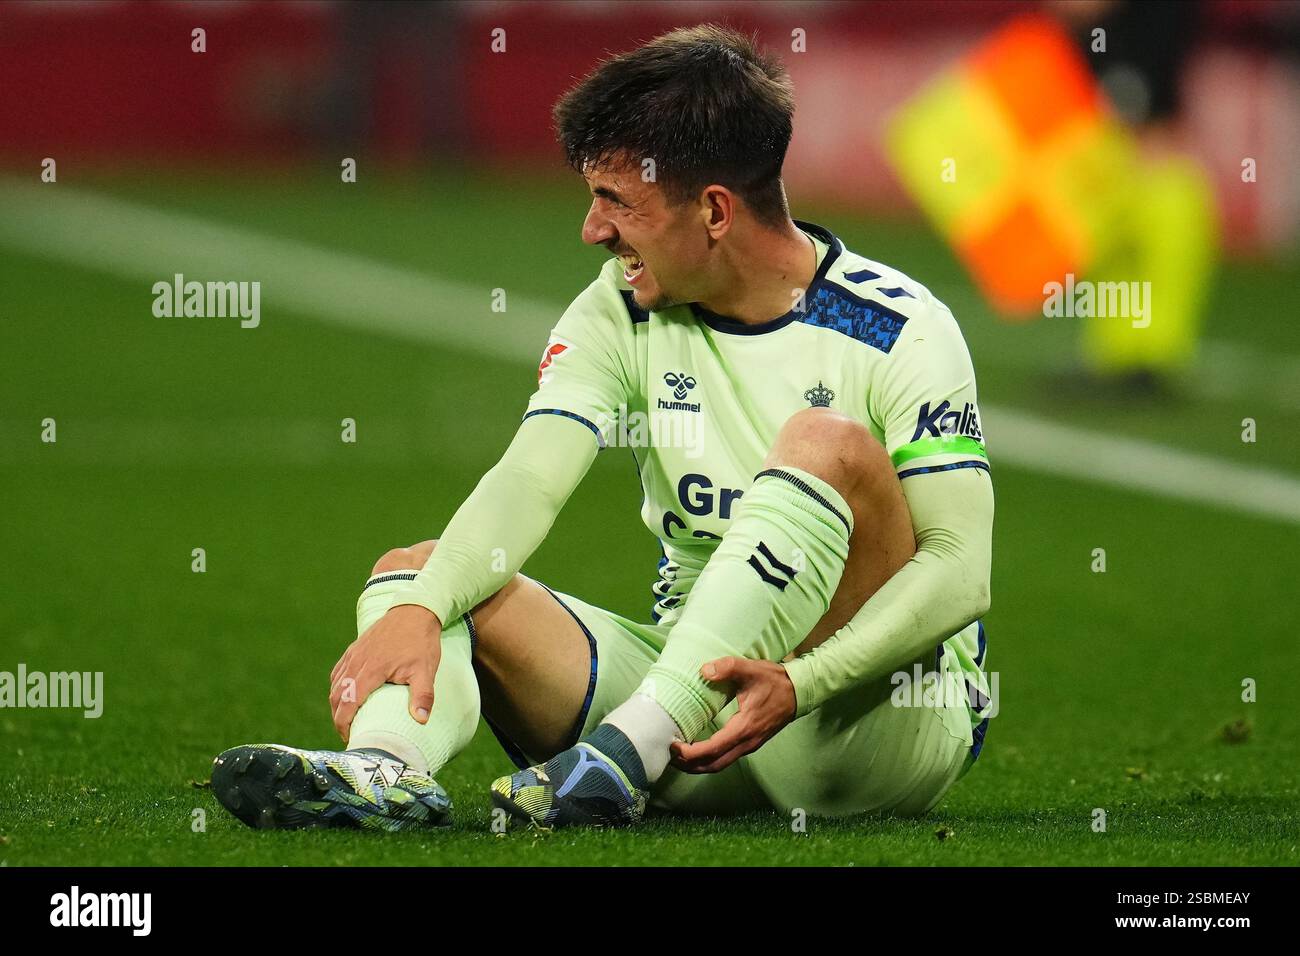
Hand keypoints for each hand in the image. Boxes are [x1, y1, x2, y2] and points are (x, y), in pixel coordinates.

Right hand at [328, 604, 441, 741]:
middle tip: (348, 733)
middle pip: (337, 696)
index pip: (348, 702)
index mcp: (371, 670)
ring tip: (347, 719)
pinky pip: (339, 672)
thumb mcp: (426, 669)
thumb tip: (422, 720)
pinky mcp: (354, 649)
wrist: (414, 610)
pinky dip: (338, 687)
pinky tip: (346, 695)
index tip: (348, 737)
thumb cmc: (420, 642)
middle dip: (338, 718)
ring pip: (335, 684)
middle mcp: (357, 662)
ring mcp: (353, 654)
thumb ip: (423, 695)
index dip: (343, 723)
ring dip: (337, 704)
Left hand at [669, 656, 795, 773]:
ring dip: (698, 765)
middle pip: (714, 765)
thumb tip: (704, 671)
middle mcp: (747, 743)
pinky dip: (709, 760)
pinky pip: (726, 759)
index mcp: (744, 728)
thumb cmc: (775, 681)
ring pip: (720, 764)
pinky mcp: (751, 744)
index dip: (691, 752)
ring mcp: (750, 746)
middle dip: (690, 764)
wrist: (799, 692)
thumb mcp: (751, 669)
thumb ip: (728, 668)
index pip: (713, 749)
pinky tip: (698, 751)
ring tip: (679, 757)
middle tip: (669, 755)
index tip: (673, 746)